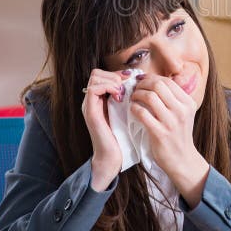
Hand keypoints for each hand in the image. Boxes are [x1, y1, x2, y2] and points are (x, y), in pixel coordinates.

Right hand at [81, 68, 134, 190]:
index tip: (132, 80)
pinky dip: (108, 88)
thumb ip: (129, 98)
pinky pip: (94, 90)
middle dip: (114, 75)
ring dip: (112, 80)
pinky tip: (119, 97)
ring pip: (95, 77)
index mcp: (101, 99)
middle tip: (127, 85)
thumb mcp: (128, 112)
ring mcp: (89, 105)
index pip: (104, 73)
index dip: (118, 73)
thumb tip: (141, 82)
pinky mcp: (90, 112)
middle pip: (97, 72)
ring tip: (123, 92)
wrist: (113, 157)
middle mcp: (93, 100)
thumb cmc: (124, 137)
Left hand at [130, 74, 209, 207]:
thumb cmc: (178, 135)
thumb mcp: (183, 114)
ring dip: (137, 95)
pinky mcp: (160, 133)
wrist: (182, 160)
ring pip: (150, 97)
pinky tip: (132, 110)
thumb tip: (153, 82)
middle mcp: (182, 110)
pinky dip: (134, 108)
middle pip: (158, 85)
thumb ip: (173, 99)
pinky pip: (142, 113)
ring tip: (132, 98)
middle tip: (135, 89)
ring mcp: (171, 122)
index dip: (151, 78)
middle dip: (143, 84)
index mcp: (188, 103)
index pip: (167, 81)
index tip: (142, 82)